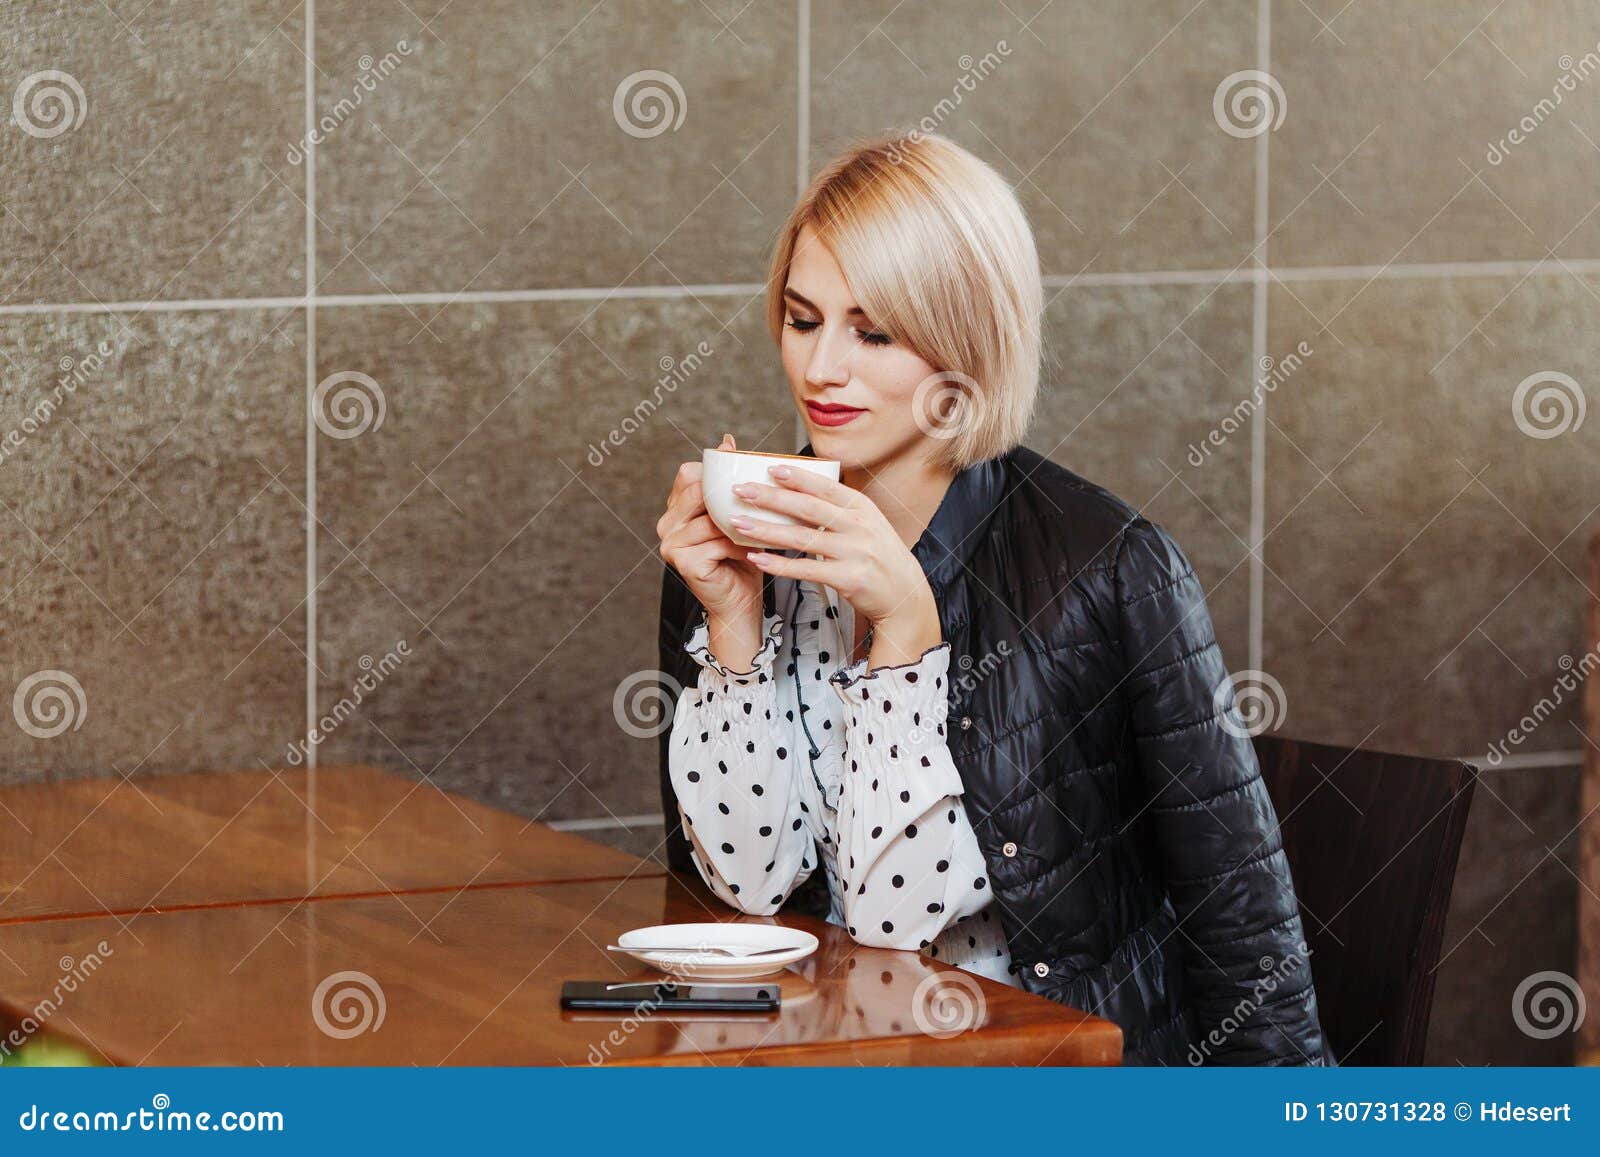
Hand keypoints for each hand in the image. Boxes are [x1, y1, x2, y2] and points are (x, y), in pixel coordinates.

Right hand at [656, 435, 764, 666]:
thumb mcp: (736, 514)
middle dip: (730, 491)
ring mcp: (671, 544)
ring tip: (765, 525)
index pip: (689, 474)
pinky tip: (756, 549)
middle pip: (698, 491)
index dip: (714, 467)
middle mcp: (667, 525)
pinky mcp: (684, 562)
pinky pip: (718, 540)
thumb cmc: (741, 558)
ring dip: (741, 520)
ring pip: (711, 516)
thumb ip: (728, 483)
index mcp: (675, 509)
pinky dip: (741, 543)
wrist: (740, 603)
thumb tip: (726, 440)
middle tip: (761, 494)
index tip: (740, 460)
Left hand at [727, 466, 941, 666]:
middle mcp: (859, 526)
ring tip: (738, 523)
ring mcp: (854, 552)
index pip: (825, 486)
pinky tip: (757, 559)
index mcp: (862, 507)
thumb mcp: (867, 523)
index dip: (796, 476)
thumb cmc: (878, 555)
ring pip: (802, 537)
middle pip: (807, 508)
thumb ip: (838, 508)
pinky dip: (779, 565)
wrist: (904, 593)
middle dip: (771, 497)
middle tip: (741, 491)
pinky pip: (806, 569)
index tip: (769, 467)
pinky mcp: (848, 578)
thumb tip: (798, 488)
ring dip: (766, 530)